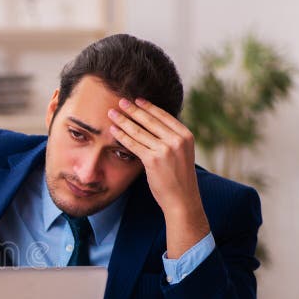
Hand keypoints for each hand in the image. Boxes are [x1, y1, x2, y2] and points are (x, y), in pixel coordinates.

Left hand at [108, 98, 209, 258]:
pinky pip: (133, 144)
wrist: (182, 199)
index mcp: (185, 135)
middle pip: (150, 120)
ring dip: (123, 120)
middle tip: (120, 101)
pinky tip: (113, 130)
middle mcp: (177, 140)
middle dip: (133, 110)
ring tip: (112, 113)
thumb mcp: (181, 153)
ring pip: (139, 131)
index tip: (137, 100)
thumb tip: (154, 126)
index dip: (148, 107)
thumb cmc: (179, 178)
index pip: (164, 116)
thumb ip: (171, 139)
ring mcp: (165, 149)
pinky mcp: (153, 160)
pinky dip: (121, 135)